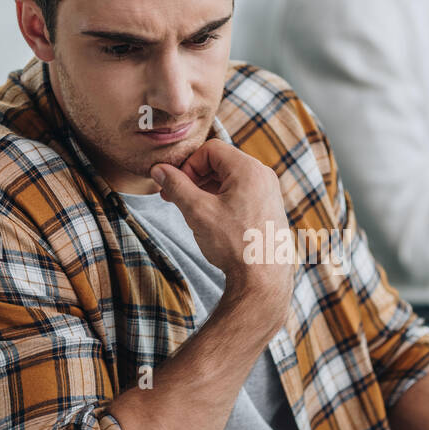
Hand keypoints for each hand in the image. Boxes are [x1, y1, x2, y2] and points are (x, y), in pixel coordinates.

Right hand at [150, 140, 293, 328]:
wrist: (263, 280)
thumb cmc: (234, 244)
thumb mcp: (197, 211)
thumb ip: (176, 186)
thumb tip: (158, 170)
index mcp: (249, 169)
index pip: (210, 149)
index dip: (188, 165)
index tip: (175, 186)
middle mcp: (264, 176)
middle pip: (221, 162)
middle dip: (195, 177)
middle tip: (174, 197)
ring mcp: (270, 193)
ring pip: (230, 180)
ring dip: (206, 190)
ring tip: (190, 211)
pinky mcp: (270, 209)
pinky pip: (242, 194)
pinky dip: (222, 201)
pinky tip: (211, 221)